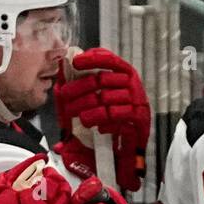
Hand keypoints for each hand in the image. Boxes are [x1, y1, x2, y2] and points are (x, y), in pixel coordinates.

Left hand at [53, 47, 149, 191]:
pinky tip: (99, 128)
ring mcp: (139, 102)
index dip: (92, 59)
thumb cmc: (116, 116)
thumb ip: (86, 82)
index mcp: (126, 75)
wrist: (135, 144)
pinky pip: (116, 117)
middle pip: (102, 79)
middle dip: (79, 87)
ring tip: (79, 117)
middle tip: (64, 95)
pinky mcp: (140, 120)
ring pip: (106, 98)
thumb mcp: (103, 97)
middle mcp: (134, 85)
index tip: (74, 62)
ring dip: (87, 109)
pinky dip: (104, 122)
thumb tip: (63, 69)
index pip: (109, 60)